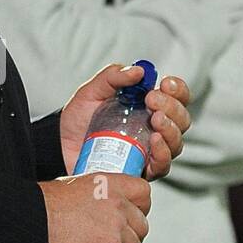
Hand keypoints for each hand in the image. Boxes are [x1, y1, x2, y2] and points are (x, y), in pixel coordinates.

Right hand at [38, 172, 150, 242]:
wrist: (35, 219)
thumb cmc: (48, 203)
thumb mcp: (80, 185)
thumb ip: (102, 194)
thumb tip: (109, 207)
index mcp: (113, 184)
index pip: (145, 194)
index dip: (139, 208)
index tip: (130, 216)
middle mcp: (120, 205)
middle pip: (142, 227)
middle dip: (129, 237)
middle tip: (112, 241)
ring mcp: (117, 229)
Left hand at [58, 63, 191, 179]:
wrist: (60, 144)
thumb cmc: (80, 117)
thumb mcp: (92, 91)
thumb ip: (112, 77)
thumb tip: (138, 71)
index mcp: (149, 107)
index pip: (177, 97)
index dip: (177, 90)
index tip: (164, 83)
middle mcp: (155, 129)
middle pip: (181, 120)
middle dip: (172, 108)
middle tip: (152, 100)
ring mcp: (150, 151)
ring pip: (176, 143)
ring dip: (171, 130)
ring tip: (157, 119)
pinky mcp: (140, 170)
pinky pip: (161, 166)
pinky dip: (163, 153)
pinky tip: (155, 141)